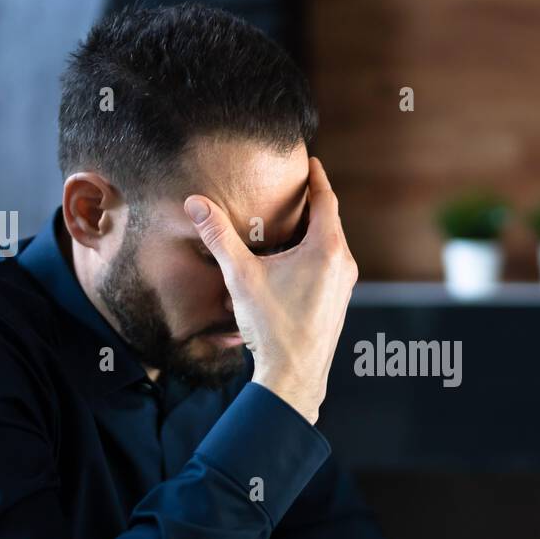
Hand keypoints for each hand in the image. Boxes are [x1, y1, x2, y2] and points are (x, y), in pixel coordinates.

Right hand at [184, 157, 356, 424]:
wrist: (294, 376)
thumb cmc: (272, 326)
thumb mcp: (241, 276)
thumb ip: (219, 237)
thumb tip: (195, 203)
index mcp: (327, 250)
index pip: (326, 200)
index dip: (317, 178)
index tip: (311, 162)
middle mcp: (344, 264)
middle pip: (329, 221)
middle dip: (312, 203)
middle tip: (295, 187)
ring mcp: (344, 285)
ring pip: (331, 245)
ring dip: (313, 230)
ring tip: (292, 220)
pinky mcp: (339, 301)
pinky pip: (331, 264)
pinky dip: (315, 252)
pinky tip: (294, 259)